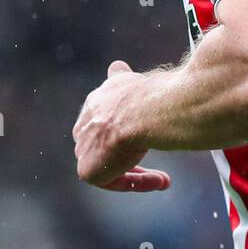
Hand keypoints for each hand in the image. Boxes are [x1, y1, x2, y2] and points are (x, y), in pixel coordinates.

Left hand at [73, 60, 171, 191]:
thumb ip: (119, 78)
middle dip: (128, 157)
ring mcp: (84, 149)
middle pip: (104, 148)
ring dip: (138, 173)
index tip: (144, 136)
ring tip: (163, 179)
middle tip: (153, 166)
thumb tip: (116, 66)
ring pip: (111, 166)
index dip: (125, 132)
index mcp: (93, 105)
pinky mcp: (88, 170)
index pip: (103, 122)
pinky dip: (138, 182)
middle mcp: (84, 126)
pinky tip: (160, 180)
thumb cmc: (145, 94)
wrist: (145, 110)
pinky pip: (114, 182)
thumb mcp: (128, 79)